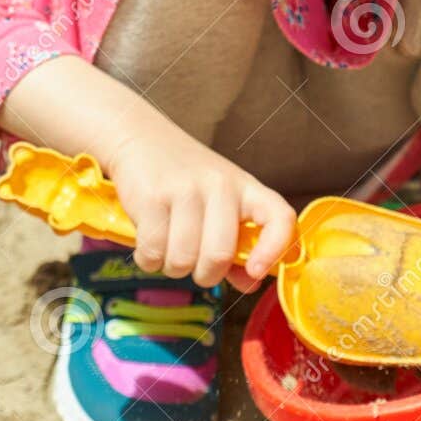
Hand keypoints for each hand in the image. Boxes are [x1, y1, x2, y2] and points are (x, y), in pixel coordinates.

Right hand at [0, 56, 297, 293]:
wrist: (141, 138)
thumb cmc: (185, 179)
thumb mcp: (220, 203)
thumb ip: (237, 246)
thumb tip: (251, 283)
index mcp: (246, 187)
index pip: (279, 217)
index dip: (275, 249)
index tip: (257, 270)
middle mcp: (220, 186)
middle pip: (219, 255)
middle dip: (204, 275)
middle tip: (194, 265)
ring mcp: (185, 190)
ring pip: (182, 260)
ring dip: (172, 267)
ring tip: (169, 247)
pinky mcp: (151, 198)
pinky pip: (152, 253)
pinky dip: (149, 260)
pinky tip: (149, 242)